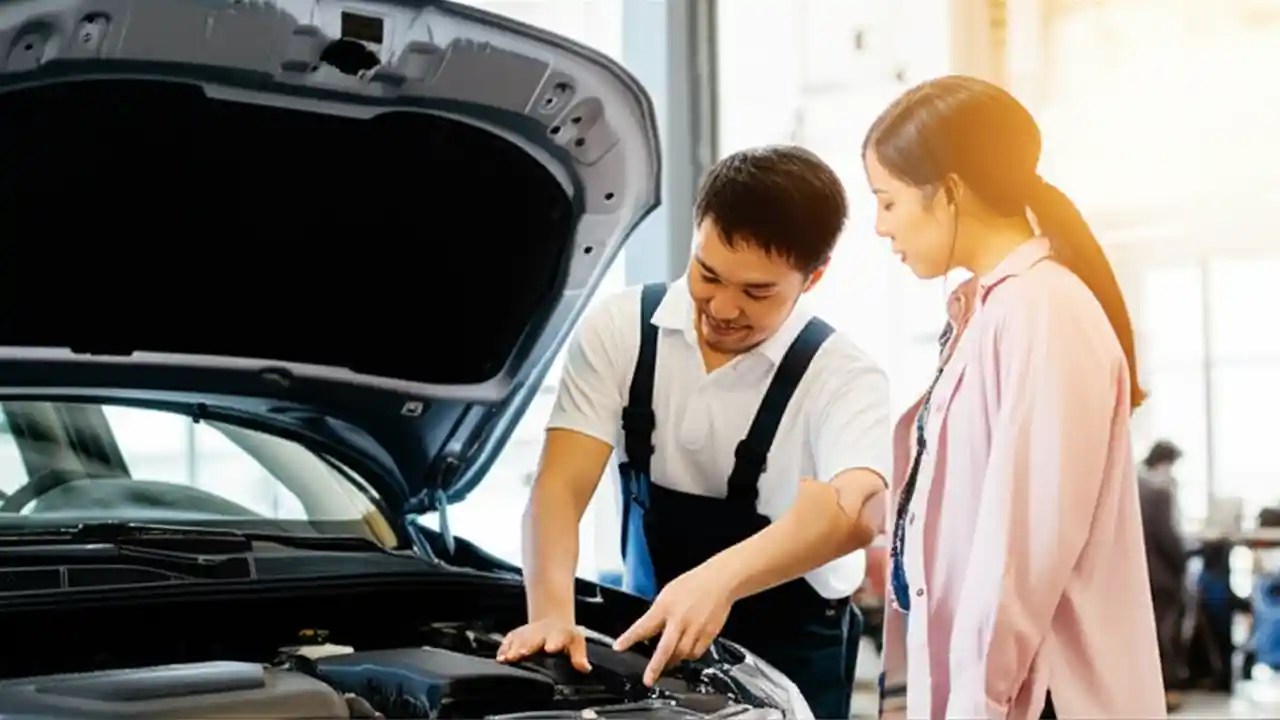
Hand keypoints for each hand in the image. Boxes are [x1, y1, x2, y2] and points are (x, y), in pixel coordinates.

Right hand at [495, 617, 591, 672]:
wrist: (553, 621)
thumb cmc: (565, 636)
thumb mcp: (577, 643)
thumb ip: (579, 657)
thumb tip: (585, 668)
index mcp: (558, 635)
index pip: (557, 639)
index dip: (553, 643)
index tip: (549, 648)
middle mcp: (541, 633)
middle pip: (533, 640)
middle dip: (527, 646)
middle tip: (522, 654)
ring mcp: (528, 633)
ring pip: (519, 639)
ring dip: (512, 648)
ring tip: (506, 658)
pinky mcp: (517, 634)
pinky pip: (509, 639)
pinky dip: (503, 648)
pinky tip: (500, 657)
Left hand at [611, 564, 734, 685]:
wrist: (720, 581)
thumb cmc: (692, 585)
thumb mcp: (667, 594)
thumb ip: (658, 613)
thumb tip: (647, 630)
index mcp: (666, 607)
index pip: (644, 625)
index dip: (629, 638)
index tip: (618, 647)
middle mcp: (680, 620)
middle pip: (666, 648)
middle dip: (655, 666)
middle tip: (648, 679)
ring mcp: (696, 628)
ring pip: (682, 654)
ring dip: (672, 661)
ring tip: (666, 663)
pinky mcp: (708, 634)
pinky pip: (695, 653)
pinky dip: (688, 655)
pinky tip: (685, 650)